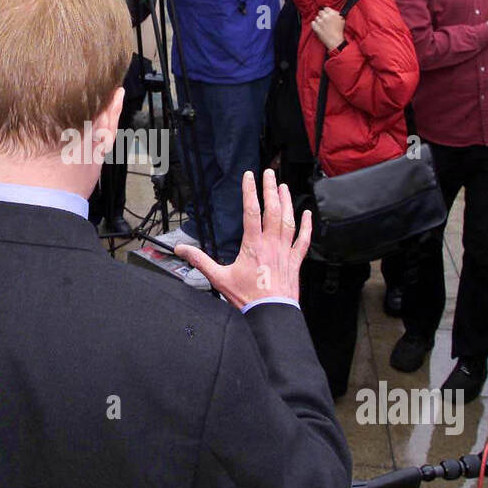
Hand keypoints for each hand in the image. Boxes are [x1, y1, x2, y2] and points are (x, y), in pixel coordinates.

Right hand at [173, 169, 312, 309]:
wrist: (271, 313)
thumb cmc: (247, 297)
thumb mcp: (218, 278)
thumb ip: (200, 260)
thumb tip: (181, 249)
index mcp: (253, 245)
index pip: (252, 211)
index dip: (250, 191)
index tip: (249, 176)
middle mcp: (271, 244)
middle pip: (273, 210)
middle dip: (270, 189)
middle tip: (269, 173)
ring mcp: (285, 251)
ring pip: (289, 220)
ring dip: (287, 202)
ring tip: (284, 187)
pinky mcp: (295, 261)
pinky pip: (303, 239)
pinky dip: (306, 225)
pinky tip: (306, 213)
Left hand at [310, 6, 345, 49]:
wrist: (335, 40)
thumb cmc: (339, 31)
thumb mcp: (341, 19)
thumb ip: (336, 14)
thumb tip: (331, 11)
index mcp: (332, 14)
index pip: (326, 8)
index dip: (326, 12)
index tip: (327, 15)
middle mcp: (326, 17)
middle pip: (320, 12)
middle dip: (322, 15)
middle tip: (324, 20)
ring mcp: (320, 22)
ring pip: (316, 18)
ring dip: (319, 21)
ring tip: (323, 26)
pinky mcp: (316, 27)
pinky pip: (312, 23)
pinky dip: (315, 25)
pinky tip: (319, 28)